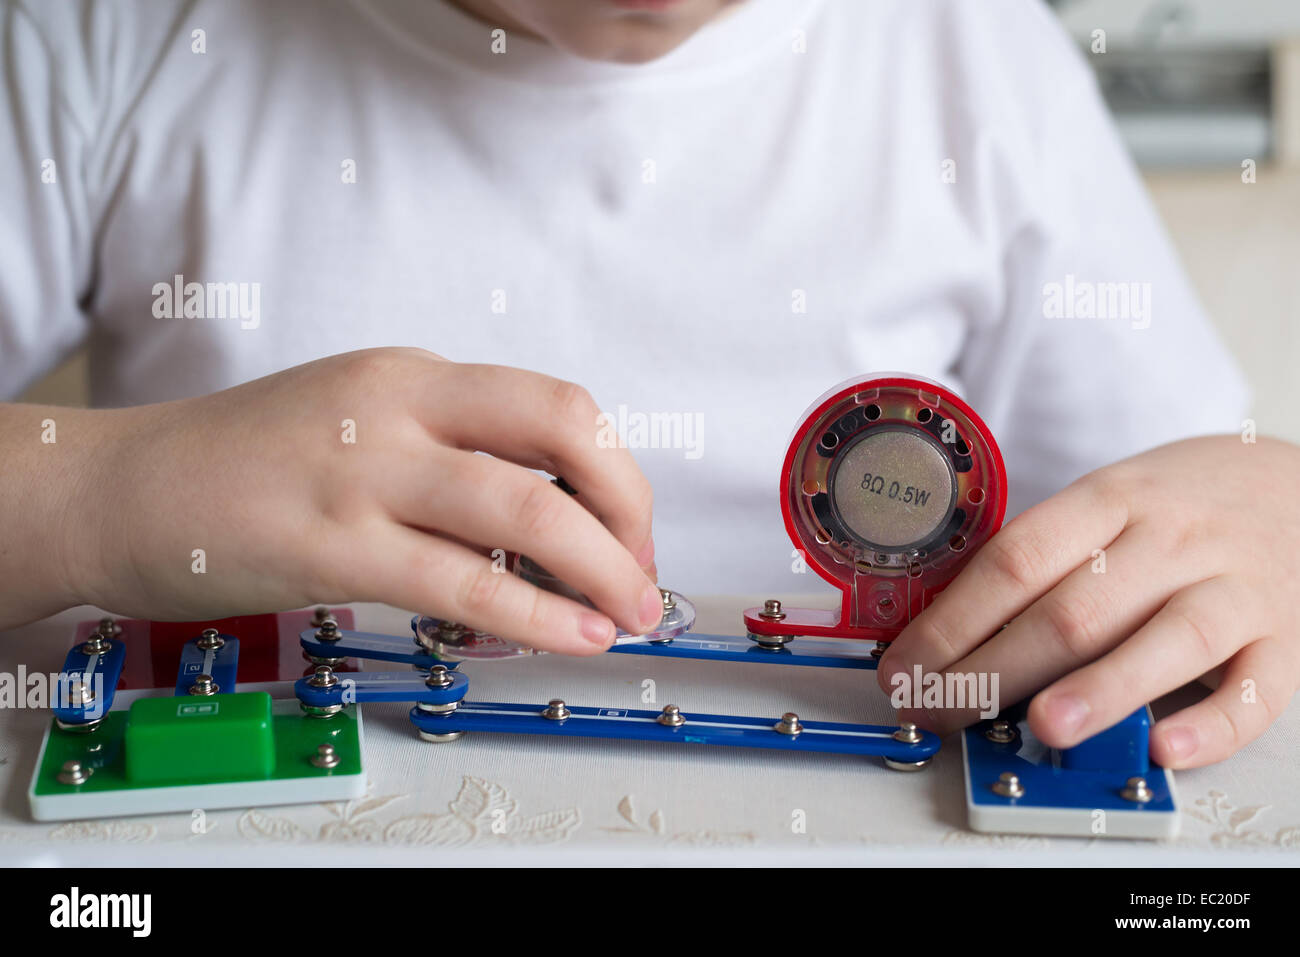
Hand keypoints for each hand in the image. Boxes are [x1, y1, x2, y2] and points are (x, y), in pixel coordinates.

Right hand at [47, 348, 661, 652]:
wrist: (119, 488)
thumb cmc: (241, 464)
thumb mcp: (359, 427)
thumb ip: (446, 457)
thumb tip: (547, 520)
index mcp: (412, 376)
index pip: (556, 403)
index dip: (617, 470)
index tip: (631, 527)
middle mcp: (398, 407)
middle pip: (562, 432)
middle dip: (629, 508)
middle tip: (644, 568)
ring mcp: (364, 472)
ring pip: (525, 507)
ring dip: (601, 566)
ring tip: (629, 610)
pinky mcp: (331, 544)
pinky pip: (463, 580)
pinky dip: (536, 612)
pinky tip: (573, 634)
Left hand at [876, 435, 1299, 767]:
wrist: (1299, 484)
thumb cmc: (1178, 504)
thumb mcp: (1106, 501)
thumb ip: (1044, 556)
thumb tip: (947, 627)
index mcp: (1110, 500)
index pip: (1017, 560)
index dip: (953, 619)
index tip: (907, 666)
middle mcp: (1171, 540)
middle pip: (1076, 609)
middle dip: (997, 668)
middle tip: (943, 711)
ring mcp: (1233, 588)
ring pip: (1167, 640)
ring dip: (1100, 688)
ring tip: (1044, 726)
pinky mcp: (1285, 638)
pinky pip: (1255, 688)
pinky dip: (1212, 723)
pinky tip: (1165, 747)